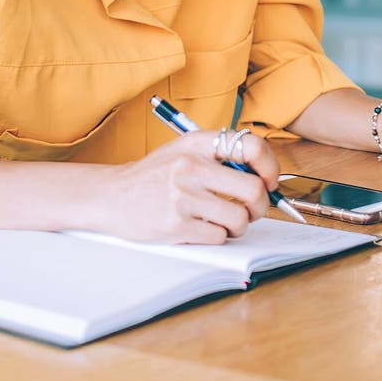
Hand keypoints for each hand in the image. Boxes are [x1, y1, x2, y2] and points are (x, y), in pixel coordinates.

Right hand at [89, 130, 279, 244]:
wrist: (111, 195)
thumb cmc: (154, 175)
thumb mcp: (184, 150)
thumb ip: (219, 156)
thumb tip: (262, 176)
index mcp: (198, 143)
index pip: (251, 147)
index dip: (270, 166)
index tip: (269, 180)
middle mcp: (191, 166)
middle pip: (253, 189)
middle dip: (261, 205)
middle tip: (253, 209)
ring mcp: (183, 196)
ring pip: (239, 218)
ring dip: (239, 225)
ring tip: (225, 221)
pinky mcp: (175, 225)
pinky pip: (219, 236)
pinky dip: (218, 236)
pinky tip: (203, 228)